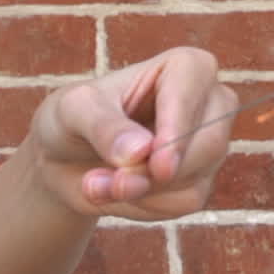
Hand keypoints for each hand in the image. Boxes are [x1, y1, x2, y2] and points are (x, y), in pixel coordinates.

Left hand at [26, 47, 236, 220]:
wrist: (65, 157)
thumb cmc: (72, 118)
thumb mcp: (73, 111)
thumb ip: (104, 127)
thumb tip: (142, 151)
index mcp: (183, 67)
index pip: (196, 83)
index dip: (178, 125)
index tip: (158, 163)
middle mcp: (207, 103)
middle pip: (208, 142)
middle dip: (154, 173)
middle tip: (109, 182)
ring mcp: (208, 145)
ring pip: (195, 180)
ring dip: (139, 193)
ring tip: (96, 183)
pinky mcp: (198, 182)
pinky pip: (184, 203)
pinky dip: (143, 206)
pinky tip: (115, 192)